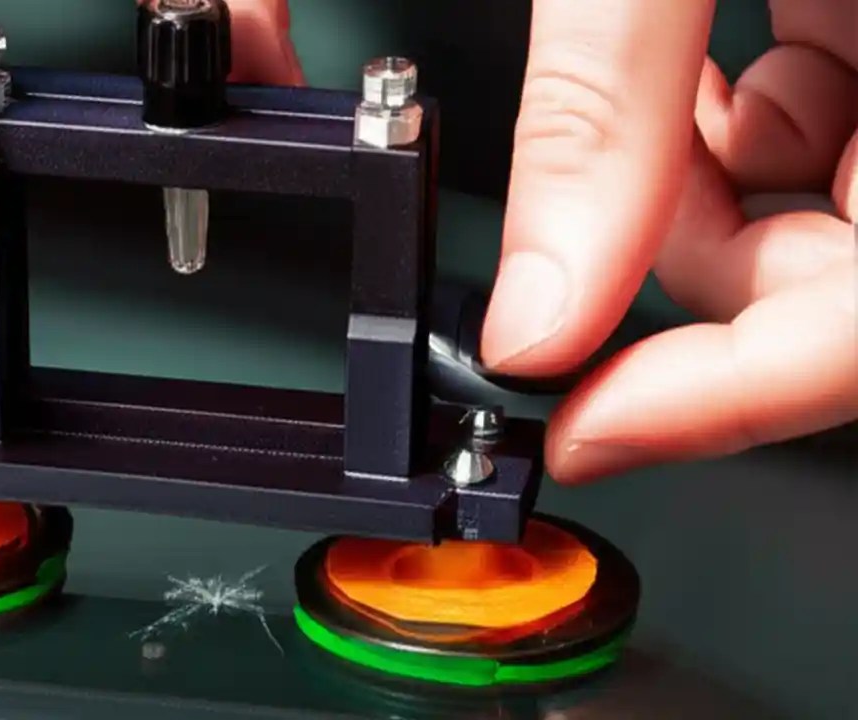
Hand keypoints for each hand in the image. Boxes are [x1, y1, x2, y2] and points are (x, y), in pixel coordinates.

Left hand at [480, 1, 856, 482]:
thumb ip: (601, 121)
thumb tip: (535, 314)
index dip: (731, 400)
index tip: (589, 426)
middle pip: (835, 285)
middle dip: (685, 279)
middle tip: (571, 257)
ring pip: (811, 212)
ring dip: (682, 200)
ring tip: (618, 116)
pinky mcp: (854, 16)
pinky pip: (804, 128)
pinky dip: (709, 132)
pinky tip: (659, 80)